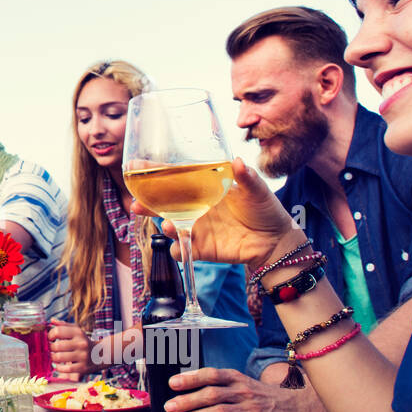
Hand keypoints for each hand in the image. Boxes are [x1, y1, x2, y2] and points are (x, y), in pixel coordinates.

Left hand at [48, 320, 98, 376]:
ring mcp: (83, 356)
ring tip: (53, 357)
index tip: (50, 339)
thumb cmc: (83, 341)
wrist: (103, 354)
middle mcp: (81, 343)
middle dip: (50, 348)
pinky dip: (58, 368)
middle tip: (51, 349)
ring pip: (59, 357)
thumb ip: (63, 325)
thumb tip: (51, 321)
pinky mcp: (83, 368)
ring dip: (53, 358)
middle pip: (57, 346)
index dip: (50, 335)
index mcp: (78, 333)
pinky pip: (65, 369)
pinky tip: (58, 365)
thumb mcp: (76, 330)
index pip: (58, 331)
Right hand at [132, 158, 300, 271]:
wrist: (276, 241)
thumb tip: (238, 161)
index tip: (135, 167)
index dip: (153, 172)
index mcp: (203, 189)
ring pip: (169, 226)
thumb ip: (246, 177)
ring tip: (168, 225)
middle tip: (136, 203)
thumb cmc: (266, 209)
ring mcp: (197, 228)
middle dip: (146, 203)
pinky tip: (179, 245)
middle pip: (163, 204)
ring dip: (163, 225)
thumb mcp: (257, 190)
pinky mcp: (201, 248)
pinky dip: (178, 249)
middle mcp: (195, 208)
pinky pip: (182, 250)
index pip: (174, 178)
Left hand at [160, 367, 314, 411]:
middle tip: (169, 407)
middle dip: (188, 400)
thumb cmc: (259, 396)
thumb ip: (219, 386)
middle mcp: (243, 391)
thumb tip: (186, 391)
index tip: (172, 383)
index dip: (191, 378)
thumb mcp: (241, 383)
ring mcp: (251, 409)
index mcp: (236, 378)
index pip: (211, 374)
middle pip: (212, 394)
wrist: (296, 406)